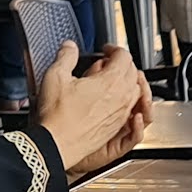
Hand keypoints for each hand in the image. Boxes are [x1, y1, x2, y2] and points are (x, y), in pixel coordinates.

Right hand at [35, 45, 149, 172]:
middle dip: (121, 63)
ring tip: (109, 80)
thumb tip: (69, 47)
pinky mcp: (117, 126)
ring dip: (125, 81)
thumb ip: (65, 57)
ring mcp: (121, 112)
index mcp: (111, 81)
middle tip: (106, 63)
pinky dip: (124, 99)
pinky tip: (109, 101)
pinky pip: (130, 107)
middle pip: (132, 71)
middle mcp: (122, 96)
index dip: (114, 49)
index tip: (106, 50)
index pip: (124, 56)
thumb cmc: (57, 115)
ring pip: (135, 89)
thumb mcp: (55, 77)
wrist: (56, 144)